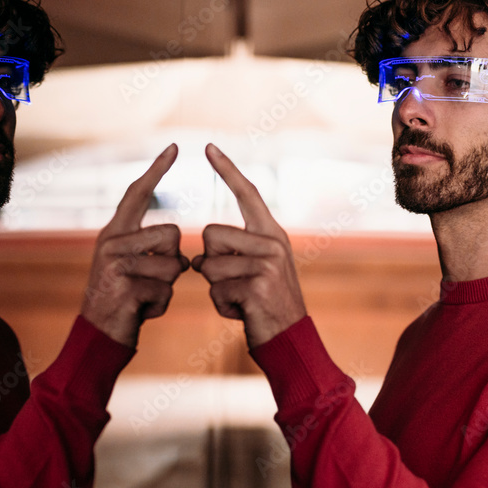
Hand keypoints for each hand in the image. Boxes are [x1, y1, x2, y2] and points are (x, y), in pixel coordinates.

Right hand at [80, 144, 188, 346]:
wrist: (98, 335)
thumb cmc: (124, 302)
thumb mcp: (133, 269)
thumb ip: (150, 252)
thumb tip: (182, 255)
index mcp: (114, 233)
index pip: (138, 193)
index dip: (157, 170)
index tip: (175, 146)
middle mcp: (111, 242)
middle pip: (171, 235)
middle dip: (173, 262)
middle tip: (149, 281)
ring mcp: (115, 263)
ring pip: (173, 264)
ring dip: (167, 287)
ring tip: (144, 296)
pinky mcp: (124, 287)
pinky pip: (165, 290)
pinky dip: (160, 306)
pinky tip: (141, 311)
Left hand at [191, 143, 305, 347]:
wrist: (290, 341)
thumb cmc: (264, 307)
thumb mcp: (253, 272)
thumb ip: (232, 255)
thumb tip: (197, 257)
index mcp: (272, 233)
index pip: (246, 193)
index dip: (227, 170)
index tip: (207, 146)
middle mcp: (273, 242)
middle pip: (210, 234)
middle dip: (211, 263)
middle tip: (237, 284)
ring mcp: (267, 263)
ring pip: (209, 264)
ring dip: (216, 288)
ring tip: (241, 300)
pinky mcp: (257, 285)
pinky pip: (216, 289)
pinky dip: (222, 306)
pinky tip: (244, 313)